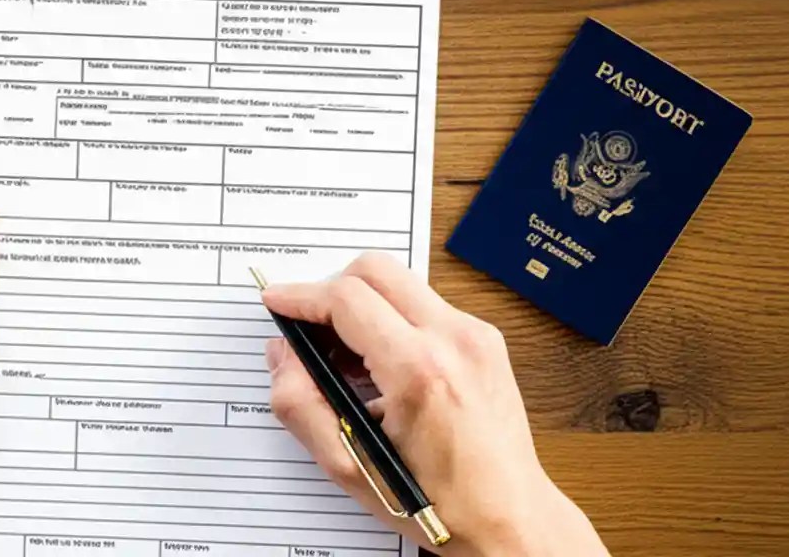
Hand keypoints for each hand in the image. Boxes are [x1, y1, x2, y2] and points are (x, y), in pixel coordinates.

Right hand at [262, 253, 607, 556]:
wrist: (509, 518)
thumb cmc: (440, 502)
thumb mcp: (349, 464)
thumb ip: (300, 404)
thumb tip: (283, 356)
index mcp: (419, 370)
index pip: (346, 298)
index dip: (301, 296)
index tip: (279, 302)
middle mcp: (454, 340)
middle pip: (376, 270)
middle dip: (332, 289)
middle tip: (312, 330)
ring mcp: (476, 336)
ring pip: (401, 283)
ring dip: (363, 305)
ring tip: (347, 358)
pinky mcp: (485, 340)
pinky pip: (425, 305)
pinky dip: (392, 320)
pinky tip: (381, 366)